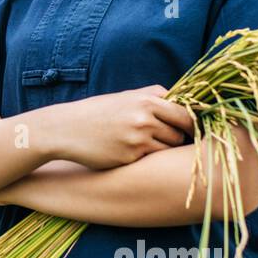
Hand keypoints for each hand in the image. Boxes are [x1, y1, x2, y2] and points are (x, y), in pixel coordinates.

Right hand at [42, 84, 194, 169]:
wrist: (66, 129)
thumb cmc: (98, 112)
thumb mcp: (124, 97)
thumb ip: (153, 96)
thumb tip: (182, 99)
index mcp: (146, 101)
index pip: (185, 115)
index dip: (192, 124)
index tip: (192, 130)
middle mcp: (145, 120)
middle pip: (179, 135)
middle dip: (176, 138)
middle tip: (165, 139)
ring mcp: (137, 140)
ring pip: (167, 150)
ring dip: (162, 150)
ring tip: (145, 145)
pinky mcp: (129, 158)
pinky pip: (149, 161)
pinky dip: (145, 159)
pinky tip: (129, 153)